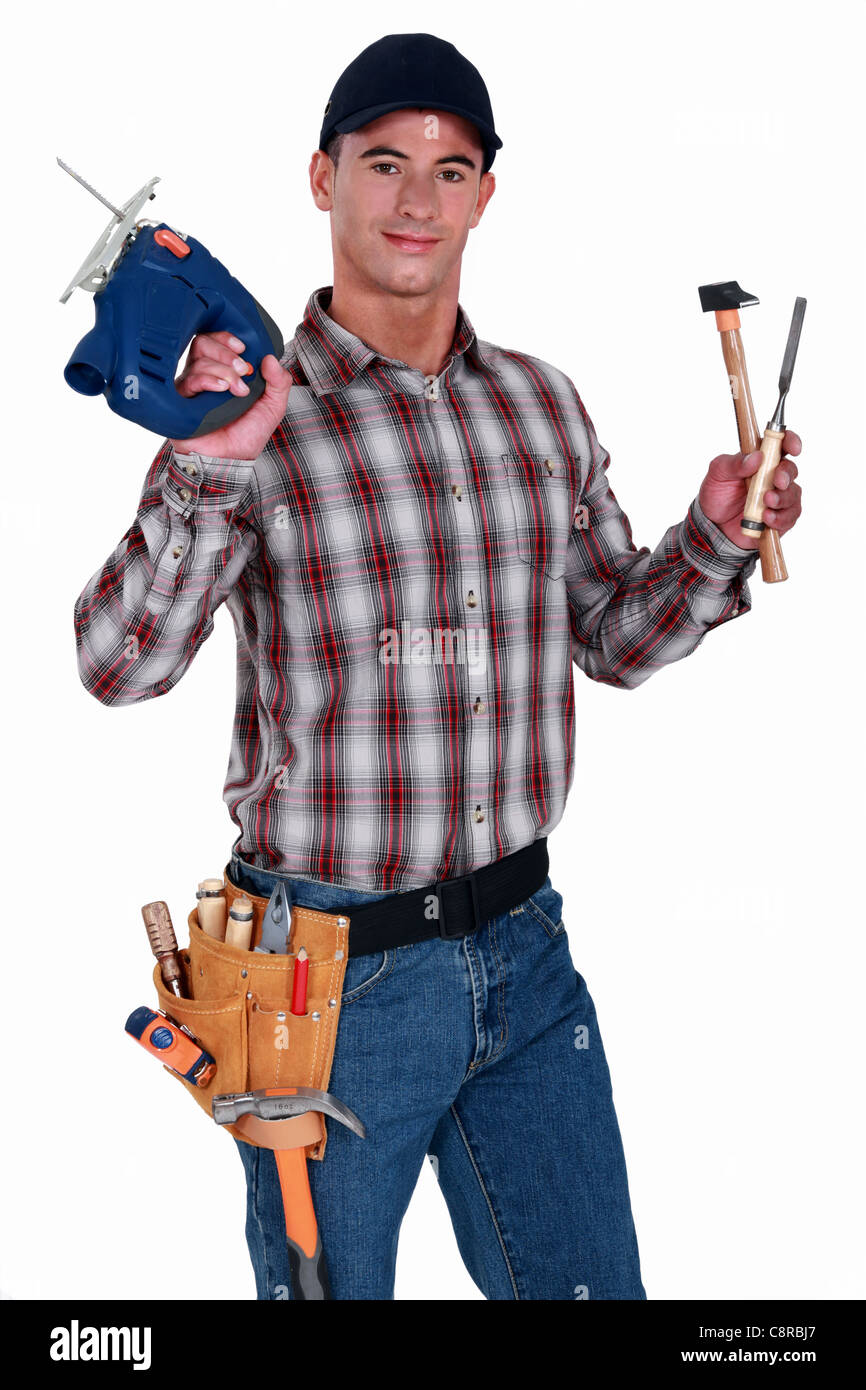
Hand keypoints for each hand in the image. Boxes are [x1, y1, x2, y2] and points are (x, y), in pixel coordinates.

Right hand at [169, 331, 292, 459]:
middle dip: (226, 352)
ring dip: (222, 370)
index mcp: (223, 371)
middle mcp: (204, 376)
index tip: (243, 347)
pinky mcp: (181, 402)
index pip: (216, 341)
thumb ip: (279, 382)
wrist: (232, 461)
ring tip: (238, 389)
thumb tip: (270, 358)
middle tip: (243, 369)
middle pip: (203, 343)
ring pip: (198, 360)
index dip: (227, 338)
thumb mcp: (273, 406)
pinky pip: (188, 380)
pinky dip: (207, 379)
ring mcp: (191, 388)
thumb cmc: (247, 435)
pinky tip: (221, 389)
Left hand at [698, 430, 802, 548]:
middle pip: (791, 469)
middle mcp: (774, 476)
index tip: (793, 448)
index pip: (782, 444)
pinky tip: (766, 518)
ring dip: (782, 498)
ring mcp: (779, 497)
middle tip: (777, 481)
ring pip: (793, 494)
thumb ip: (735, 463)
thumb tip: (756, 457)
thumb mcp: (718, 474)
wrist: (712, 525)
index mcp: (761, 459)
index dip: (791, 442)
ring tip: (766, 502)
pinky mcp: (780, 517)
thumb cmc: (717, 494)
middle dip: (786, 474)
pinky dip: (780, 518)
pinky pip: (790, 517)